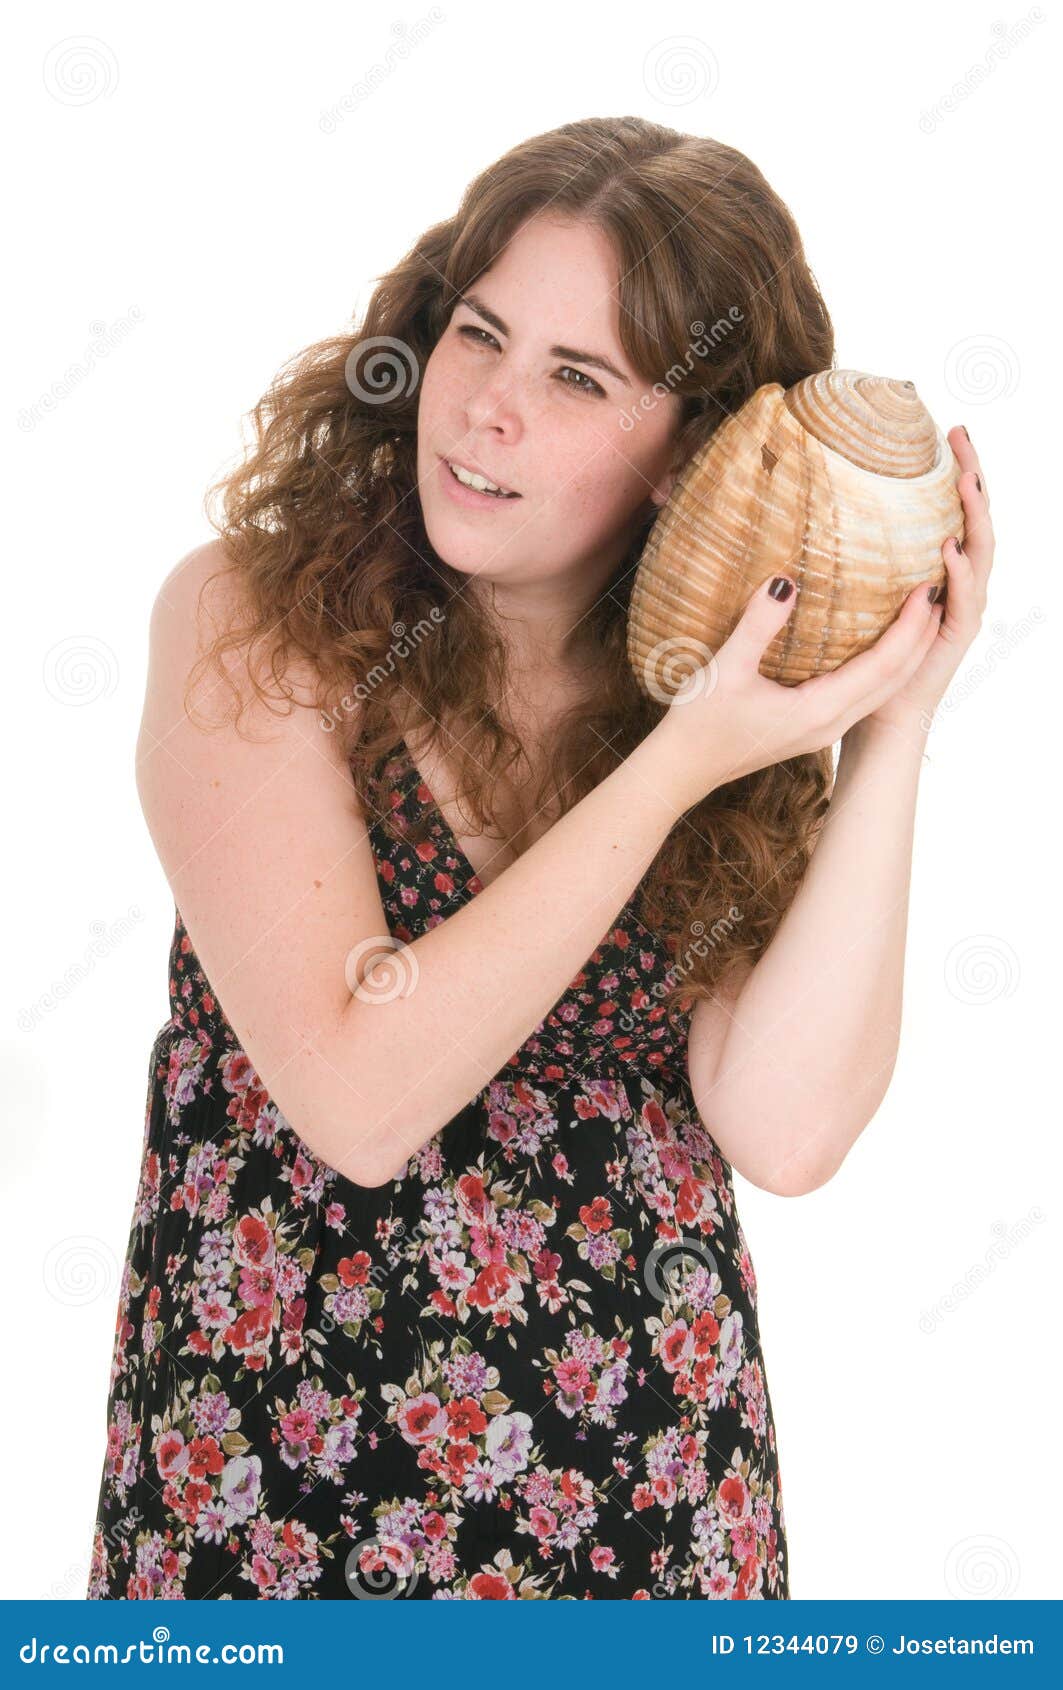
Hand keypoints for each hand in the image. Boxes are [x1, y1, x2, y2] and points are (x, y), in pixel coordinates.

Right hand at [654, 563, 947, 806]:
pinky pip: (864, 694)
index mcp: (819, 709)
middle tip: (935, 590)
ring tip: (919, 615)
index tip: (926, 588)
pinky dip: (883, 667)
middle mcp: (831, 723)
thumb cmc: (699, 722)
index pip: (883, 664)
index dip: (910, 626)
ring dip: (906, 654)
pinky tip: (879, 645)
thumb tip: (787, 582)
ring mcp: (824, 730)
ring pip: (883, 690)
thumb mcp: (725, 669)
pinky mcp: (813, 729)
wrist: (682, 770)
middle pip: (894, 678)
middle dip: (920, 636)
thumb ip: (758, 625)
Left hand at [855, 424, 994, 740]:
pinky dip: (960, 575)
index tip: (943, 430)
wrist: (877, 717)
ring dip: (975, 515)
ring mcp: (961, 612)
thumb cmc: (860, 658)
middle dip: (972, 476)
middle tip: (960, 433)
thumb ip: (841, 564)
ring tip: (966, 478)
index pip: (950, 512)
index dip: (952, 473)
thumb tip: (797, 522)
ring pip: (980, 553)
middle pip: (973, 520)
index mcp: (934, 574)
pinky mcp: (956, 640)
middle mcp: (955, 587)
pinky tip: (949, 549)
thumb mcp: (844, 601)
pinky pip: (964, 602)